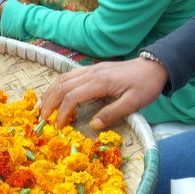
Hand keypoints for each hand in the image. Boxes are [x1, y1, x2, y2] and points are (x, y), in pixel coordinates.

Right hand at [38, 57, 169, 129]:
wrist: (155, 66)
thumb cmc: (146, 86)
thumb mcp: (134, 103)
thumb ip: (112, 114)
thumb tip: (93, 125)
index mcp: (100, 82)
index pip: (72, 96)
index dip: (62, 112)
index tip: (57, 127)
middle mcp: (91, 73)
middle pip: (61, 86)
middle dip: (49, 103)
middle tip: (40, 119)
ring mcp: (90, 69)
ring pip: (62, 79)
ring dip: (49, 93)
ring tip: (40, 107)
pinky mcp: (92, 69)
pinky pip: (68, 75)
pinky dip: (57, 86)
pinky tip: (54, 94)